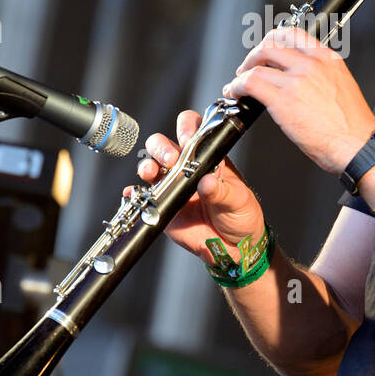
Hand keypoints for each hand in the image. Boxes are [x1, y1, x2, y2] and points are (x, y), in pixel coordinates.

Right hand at [132, 109, 265, 266]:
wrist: (232, 246)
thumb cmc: (240, 215)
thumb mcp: (238, 200)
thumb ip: (222, 191)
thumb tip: (207, 182)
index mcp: (207, 157)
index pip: (193, 130)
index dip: (186, 129)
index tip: (187, 141)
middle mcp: (186, 167)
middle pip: (163, 144)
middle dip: (162, 148)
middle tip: (171, 160)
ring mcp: (171, 185)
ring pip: (150, 165)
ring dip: (146, 165)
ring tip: (150, 173)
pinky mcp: (161, 205)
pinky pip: (141, 195)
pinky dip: (134, 192)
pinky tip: (134, 193)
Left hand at [222, 26, 374, 173]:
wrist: (358, 146)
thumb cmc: (352, 126)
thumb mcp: (341, 86)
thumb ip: (320, 75)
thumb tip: (297, 78)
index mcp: (327, 59)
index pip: (293, 34)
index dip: (273, 40)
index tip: (266, 50)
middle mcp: (311, 64)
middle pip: (271, 44)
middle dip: (255, 55)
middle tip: (249, 67)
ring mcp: (296, 81)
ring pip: (257, 64)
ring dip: (243, 73)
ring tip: (239, 84)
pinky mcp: (283, 100)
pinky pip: (250, 83)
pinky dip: (237, 86)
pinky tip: (235, 93)